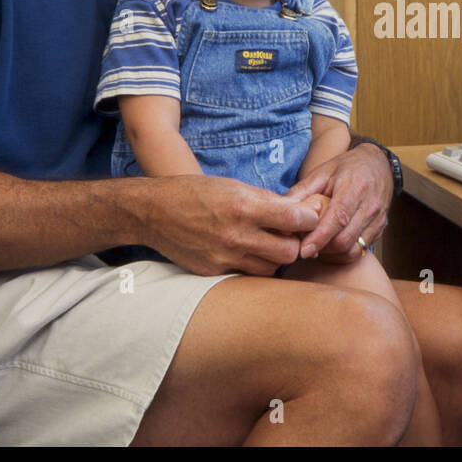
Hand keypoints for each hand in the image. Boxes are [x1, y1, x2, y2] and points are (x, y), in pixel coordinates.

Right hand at [144, 175, 318, 275]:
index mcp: (243, 207)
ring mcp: (224, 257)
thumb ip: (266, 200)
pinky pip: (245, 275)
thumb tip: (297, 209)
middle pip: (289, 253)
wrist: (153, 212)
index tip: (306, 217)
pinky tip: (244, 253)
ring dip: (274, 258)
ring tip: (266, 245)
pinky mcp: (212, 272)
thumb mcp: (233, 186)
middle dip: (293, 244)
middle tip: (287, 235)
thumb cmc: (195, 193)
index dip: (308, 219)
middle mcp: (236, 235)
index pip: (295, 220)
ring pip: (270, 269)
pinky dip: (251, 266)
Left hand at [285, 143, 391, 261]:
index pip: (338, 218)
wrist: (378, 164)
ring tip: (318, 244)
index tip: (304, 250)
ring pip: (353, 249)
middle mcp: (370, 206)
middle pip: (345, 240)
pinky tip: (331, 243)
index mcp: (355, 187)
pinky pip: (360, 251)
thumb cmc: (347, 168)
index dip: (320, 238)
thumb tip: (281, 215)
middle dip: (322, 248)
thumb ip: (300, 193)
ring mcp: (377, 220)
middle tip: (305, 245)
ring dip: (332, 253)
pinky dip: (343, 252)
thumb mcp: (321, 173)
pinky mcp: (380, 230)